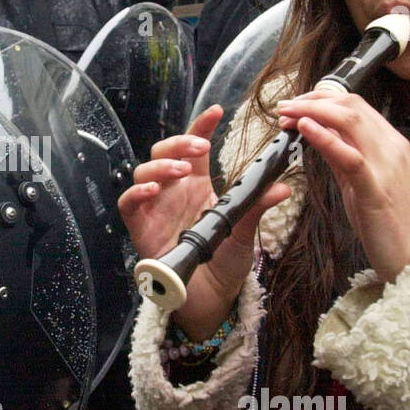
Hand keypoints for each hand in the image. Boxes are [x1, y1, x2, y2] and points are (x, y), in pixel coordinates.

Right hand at [118, 105, 290, 337]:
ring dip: (161, 166)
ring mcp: (154, 208)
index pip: (194, 146)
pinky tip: (152, 191)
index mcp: (196, 184)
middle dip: (179, 142)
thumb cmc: (224, 261)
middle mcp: (173, 191)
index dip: (200, 125)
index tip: (216, 111)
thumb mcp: (244, 231)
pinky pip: (128, 204)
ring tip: (181, 170)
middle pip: (164, 152)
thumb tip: (281, 187)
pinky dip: (137, 193)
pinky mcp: (140, 228)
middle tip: (200, 147)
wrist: (211, 298)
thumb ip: (254, 207)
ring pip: (143, 171)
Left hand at [276, 91, 409, 281]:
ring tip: (286, 115)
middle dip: (311, 101)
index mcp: (391, 144)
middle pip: (351, 106)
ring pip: (351, 121)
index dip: (321, 99)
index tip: (295, 105)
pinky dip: (325, 138)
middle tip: (283, 107)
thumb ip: (343, 156)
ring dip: (312, 112)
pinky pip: (351, 157)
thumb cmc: (389, 222)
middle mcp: (392, 148)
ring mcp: (386, 167)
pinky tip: (304, 128)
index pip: (355, 105)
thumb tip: (318, 133)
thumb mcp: (362, 181)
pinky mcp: (376, 191)